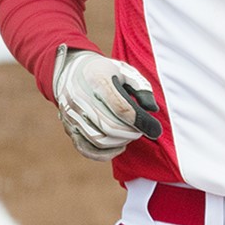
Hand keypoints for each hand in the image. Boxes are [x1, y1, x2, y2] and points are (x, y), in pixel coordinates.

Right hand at [53, 45, 161, 161]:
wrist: (70, 70)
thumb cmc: (104, 71)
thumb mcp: (125, 71)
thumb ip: (141, 87)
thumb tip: (152, 109)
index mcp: (97, 80)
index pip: (121, 107)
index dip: (140, 121)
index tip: (155, 129)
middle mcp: (80, 98)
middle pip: (110, 127)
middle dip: (131, 133)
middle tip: (141, 130)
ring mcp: (72, 115)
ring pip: (99, 140)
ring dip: (120, 142)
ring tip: (130, 135)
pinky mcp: (68, 127)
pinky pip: (85, 149)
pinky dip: (105, 154)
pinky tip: (119, 146)